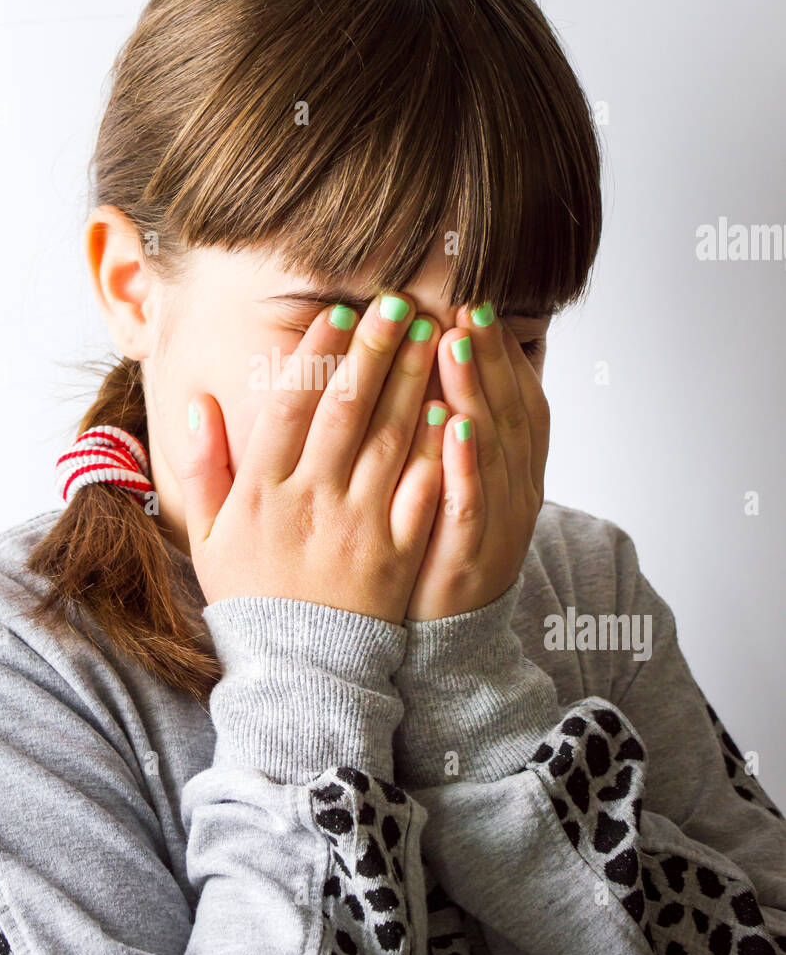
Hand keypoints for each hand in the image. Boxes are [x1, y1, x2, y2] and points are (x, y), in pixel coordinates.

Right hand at [179, 294, 446, 624]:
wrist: (298, 675)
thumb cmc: (251, 600)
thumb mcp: (207, 537)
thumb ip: (200, 470)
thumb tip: (195, 406)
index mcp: (262, 492)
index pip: (292, 406)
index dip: (316, 354)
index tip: (339, 313)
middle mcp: (310, 502)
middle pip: (346, 409)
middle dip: (373, 349)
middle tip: (397, 304)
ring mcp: (358, 528)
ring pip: (388, 439)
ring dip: (410, 382)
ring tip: (429, 335)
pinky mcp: (399, 555)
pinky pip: (421, 492)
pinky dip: (436, 449)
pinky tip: (452, 408)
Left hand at [404, 303, 549, 621]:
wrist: (443, 648)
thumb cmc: (438, 553)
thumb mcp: (458, 490)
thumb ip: (457, 433)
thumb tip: (437, 368)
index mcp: (515, 474)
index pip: (517, 402)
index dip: (502, 355)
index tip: (475, 307)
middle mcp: (514, 495)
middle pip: (507, 416)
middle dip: (487, 360)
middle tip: (466, 309)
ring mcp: (493, 529)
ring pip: (492, 453)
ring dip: (475, 396)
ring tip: (455, 346)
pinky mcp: (464, 563)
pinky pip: (467, 508)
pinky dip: (463, 467)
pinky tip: (449, 429)